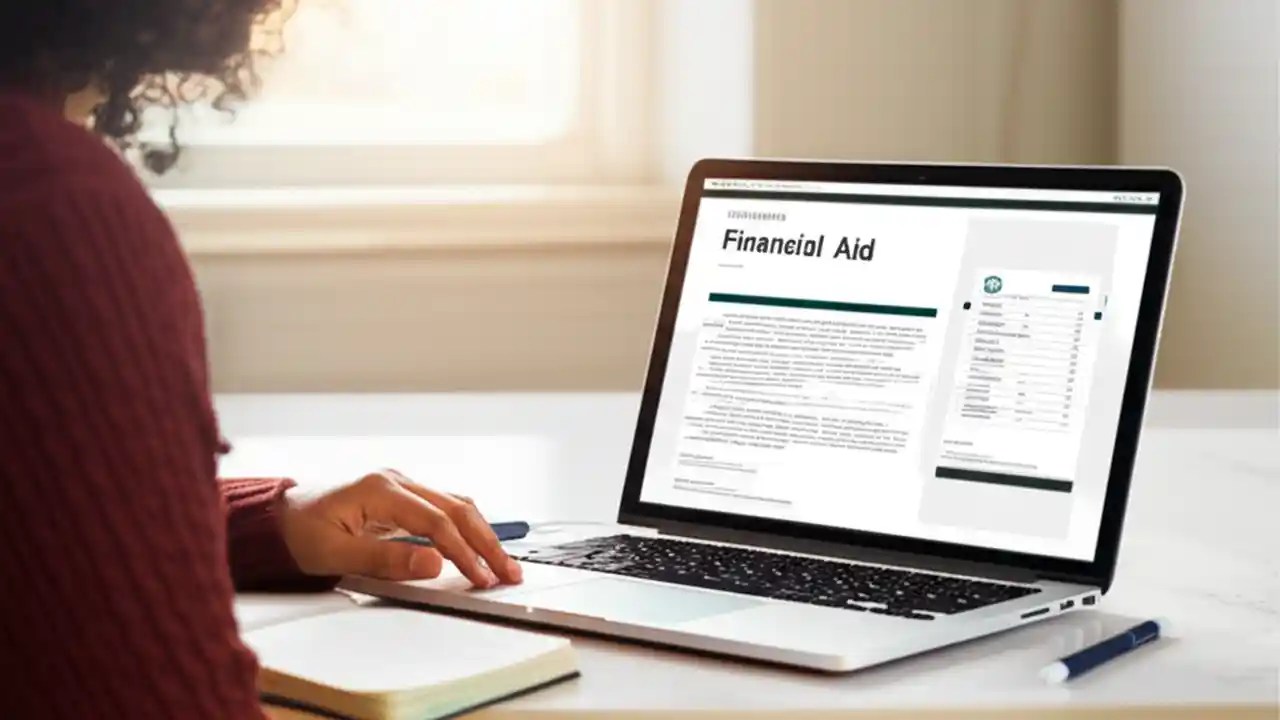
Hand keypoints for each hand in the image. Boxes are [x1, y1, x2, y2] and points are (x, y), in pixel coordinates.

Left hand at [280, 469, 521, 587]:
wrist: (277, 518)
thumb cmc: (299, 533)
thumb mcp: (333, 553)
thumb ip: (385, 559)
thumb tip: (434, 563)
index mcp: (380, 489)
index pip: (436, 521)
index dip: (463, 551)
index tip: (480, 578)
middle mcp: (397, 481)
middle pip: (457, 509)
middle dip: (487, 542)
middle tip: (509, 573)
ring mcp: (401, 487)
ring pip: (456, 506)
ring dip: (482, 534)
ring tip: (503, 565)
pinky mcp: (402, 499)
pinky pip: (444, 510)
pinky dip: (466, 530)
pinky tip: (479, 548)